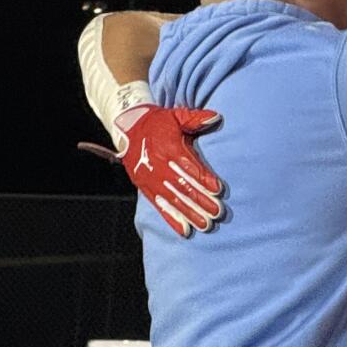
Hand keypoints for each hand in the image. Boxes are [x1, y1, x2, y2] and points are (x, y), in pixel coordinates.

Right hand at [79, 104, 222, 236]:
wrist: (128, 127)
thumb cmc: (159, 122)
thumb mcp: (176, 115)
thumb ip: (195, 118)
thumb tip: (216, 117)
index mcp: (168, 148)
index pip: (189, 167)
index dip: (204, 179)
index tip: (218, 190)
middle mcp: (159, 166)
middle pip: (183, 187)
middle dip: (201, 201)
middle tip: (217, 212)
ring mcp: (151, 179)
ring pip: (173, 200)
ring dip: (190, 214)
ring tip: (206, 224)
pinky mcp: (146, 188)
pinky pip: (160, 206)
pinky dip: (172, 219)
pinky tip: (185, 230)